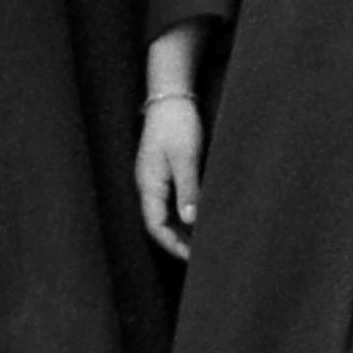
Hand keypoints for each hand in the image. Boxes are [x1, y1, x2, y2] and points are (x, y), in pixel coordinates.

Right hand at [137, 97, 204, 259]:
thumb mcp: (185, 157)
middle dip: (177, 241)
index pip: (155, 226)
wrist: (171, 95)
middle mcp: (149, 185)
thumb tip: (190, 221)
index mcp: (149, 184)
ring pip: (165, 213)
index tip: (191, 257)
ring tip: (203, 241)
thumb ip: (187, 189)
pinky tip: (200, 216)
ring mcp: (155, 178)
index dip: (172, 244)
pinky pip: (171, 200)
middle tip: (201, 254)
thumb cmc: (177, 123)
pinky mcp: (165, 170)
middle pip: (159, 223)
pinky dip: (184, 212)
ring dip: (181, 228)